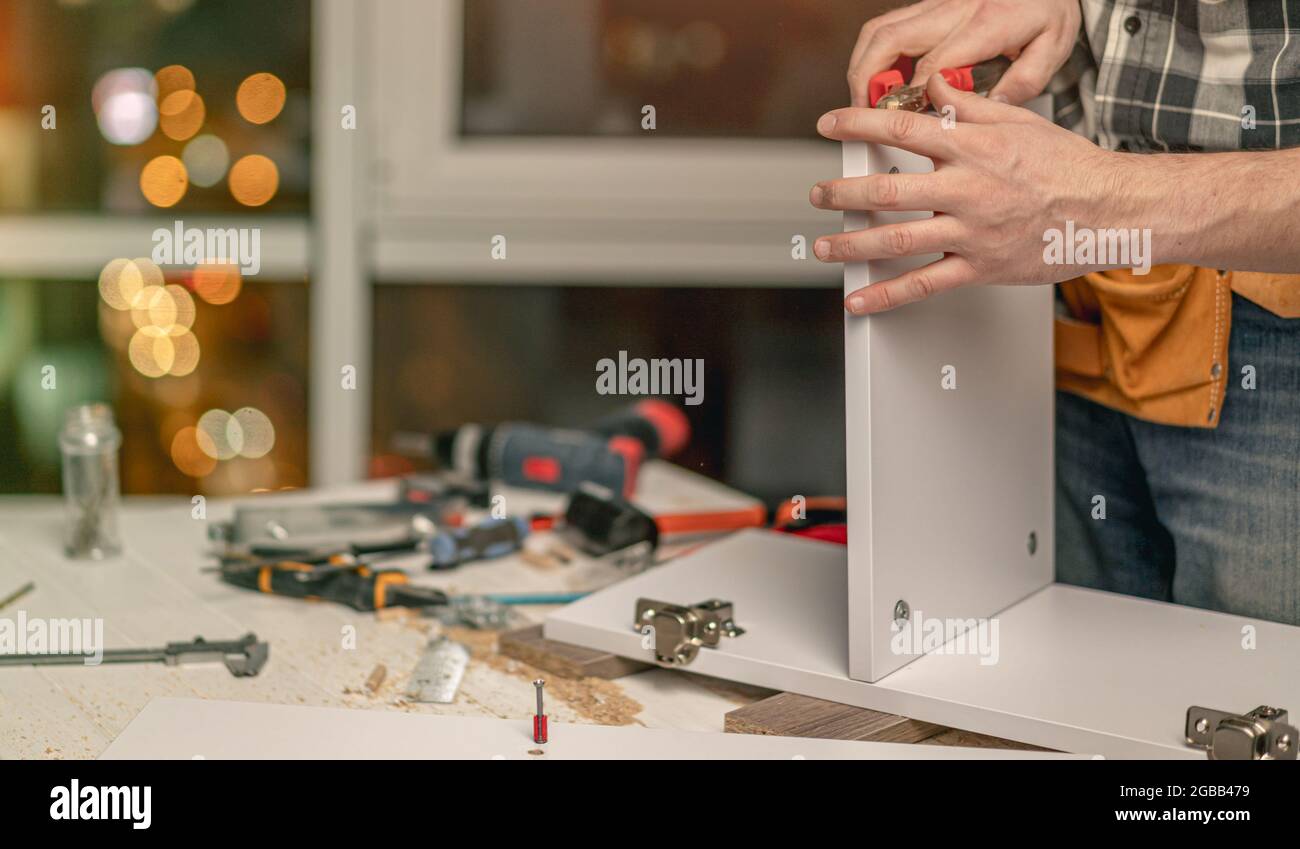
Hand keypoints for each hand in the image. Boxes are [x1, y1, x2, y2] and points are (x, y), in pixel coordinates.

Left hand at [810, 75, 1130, 314]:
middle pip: (886, 189)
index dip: (857, 124)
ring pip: (895, 238)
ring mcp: (970, 231)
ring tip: (823, 245)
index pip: (901, 129)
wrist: (1110, 211)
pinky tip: (857, 300)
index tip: (829, 124)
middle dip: (841, 192)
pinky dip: (885, 295)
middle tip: (816, 194)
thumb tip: (934, 86)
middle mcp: (965, 189)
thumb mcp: (1018, 120)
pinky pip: (924, 284)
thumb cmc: (1068, 167)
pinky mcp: (979, 267)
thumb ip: (968, 106)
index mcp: (971, 148)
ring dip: (850, 243)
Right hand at [847, 0, 1080, 106]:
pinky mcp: (929, 4)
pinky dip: (872, 53)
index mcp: (986, 22)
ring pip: (880, 30)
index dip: (911, 97)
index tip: (904, 124)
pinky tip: (876, 78)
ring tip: (862, 100)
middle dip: (868, 81)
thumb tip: (987, 110)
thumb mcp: (1050, 49)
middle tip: (863, 114)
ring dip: (863, 66)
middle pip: (891, 40)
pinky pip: (887, 25)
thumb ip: (1022, 82)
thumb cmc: (1048, 11)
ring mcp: (937, 3)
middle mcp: (955, 8)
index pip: (934, 64)